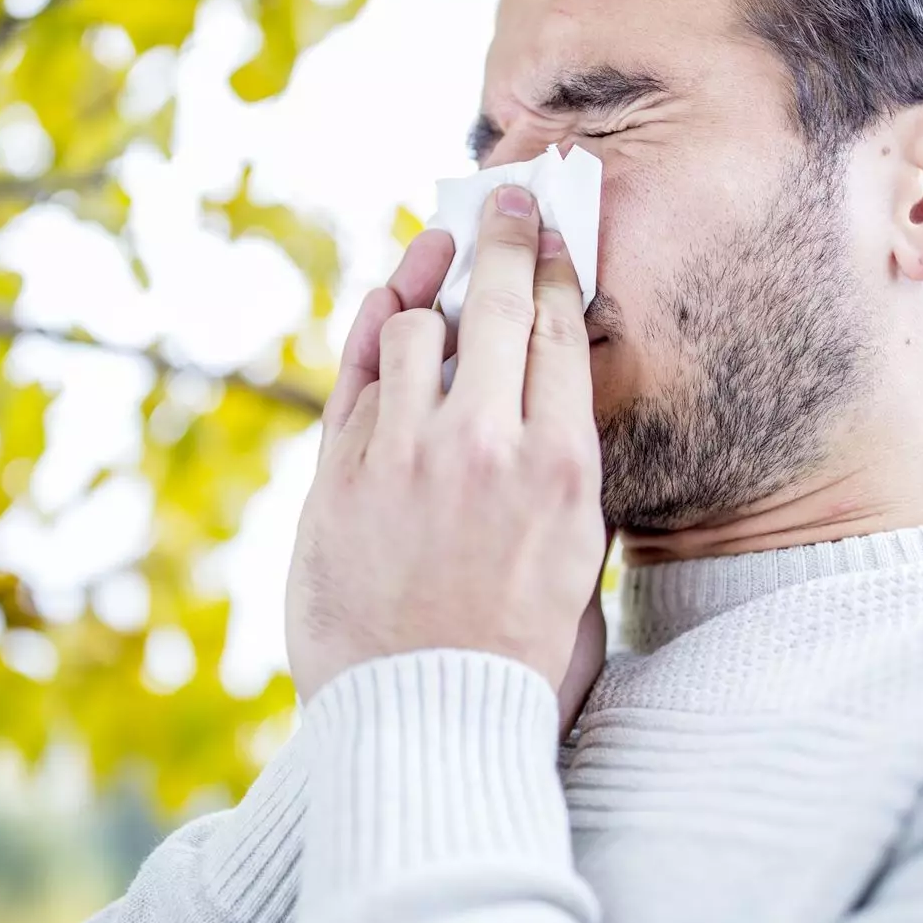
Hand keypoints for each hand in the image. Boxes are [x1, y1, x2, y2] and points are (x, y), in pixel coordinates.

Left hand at [286, 185, 606, 723]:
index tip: (552, 233)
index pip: (559, 327)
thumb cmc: (523, 659)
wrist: (429, 722)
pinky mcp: (339, 476)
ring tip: (439, 274)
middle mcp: (486, 444)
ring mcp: (404, 456)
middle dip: (503, 236)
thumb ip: (570, 479)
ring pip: (413, 328)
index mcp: (563, 467)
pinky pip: (356, 377)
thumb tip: (555, 407)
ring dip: (429, 297)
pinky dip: (374, 335)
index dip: (554, 265)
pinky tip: (389, 307)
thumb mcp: (583, 564)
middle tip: (507, 199)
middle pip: (493, 301)